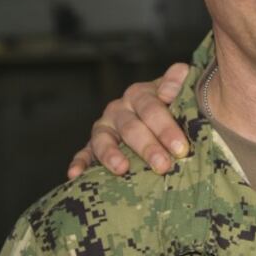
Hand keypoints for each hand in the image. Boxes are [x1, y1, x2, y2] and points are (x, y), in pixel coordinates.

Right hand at [67, 63, 191, 178]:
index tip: (180, 148)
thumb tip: (173, 82)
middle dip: (147, 147)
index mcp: (140, 94)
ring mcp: (104, 127)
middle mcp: (119, 108)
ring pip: (104, 139)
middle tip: (163, 165)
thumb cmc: (174, 108)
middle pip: (131, 127)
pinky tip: (75, 174)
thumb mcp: (180, 92)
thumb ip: (179, 83)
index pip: (151, 109)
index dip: (166, 128)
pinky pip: (84, 153)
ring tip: (121, 169)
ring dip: (111, 155)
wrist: (159, 118)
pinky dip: (79, 162)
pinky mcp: (93, 145)